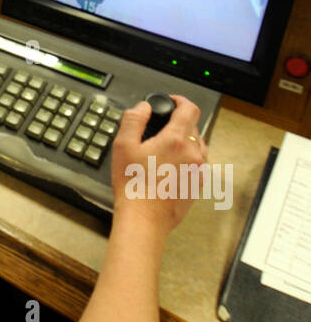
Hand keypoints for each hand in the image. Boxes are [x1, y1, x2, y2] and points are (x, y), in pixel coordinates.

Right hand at [110, 94, 207, 234]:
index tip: (172, 102)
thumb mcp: (123, 146)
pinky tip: (168, 167)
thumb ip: (134, 119)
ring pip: (198, 146)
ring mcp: (198, 171)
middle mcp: (193, 154)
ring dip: (185, 141)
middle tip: (159, 129)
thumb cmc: (133, 186)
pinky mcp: (197, 185)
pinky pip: (197, 163)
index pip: (190, 109)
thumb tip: (143, 107)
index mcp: (177, 140)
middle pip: (194, 127)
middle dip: (178, 122)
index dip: (180, 100)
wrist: (144, 220)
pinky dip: (186, 158)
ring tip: (164, 148)